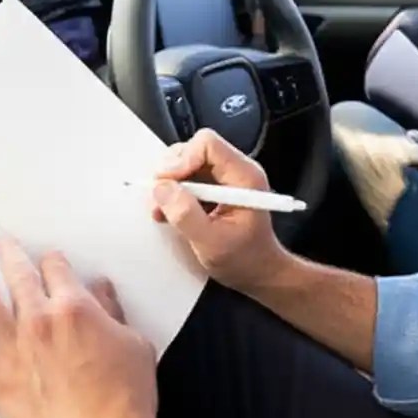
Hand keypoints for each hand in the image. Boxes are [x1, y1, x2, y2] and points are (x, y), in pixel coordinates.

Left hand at [0, 237, 164, 417]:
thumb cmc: (123, 402)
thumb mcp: (135, 346)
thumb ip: (114, 314)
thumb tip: (104, 294)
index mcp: (75, 308)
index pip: (56, 268)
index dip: (52, 260)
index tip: (50, 260)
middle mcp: (38, 321)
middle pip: (16, 273)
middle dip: (10, 254)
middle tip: (4, 246)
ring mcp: (12, 348)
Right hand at [151, 128, 294, 292]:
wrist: (259, 273)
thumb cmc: (244, 260)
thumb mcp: (212, 244)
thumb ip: (186, 215)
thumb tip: (161, 188)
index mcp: (244, 176)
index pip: (208, 145)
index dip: (182, 159)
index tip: (165, 184)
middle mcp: (236, 170)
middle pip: (194, 149)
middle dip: (171, 172)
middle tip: (158, 198)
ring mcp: (225, 178)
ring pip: (188, 162)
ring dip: (169, 184)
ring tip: (161, 209)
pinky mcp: (215, 188)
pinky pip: (189, 178)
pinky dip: (174, 192)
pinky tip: (168, 212)